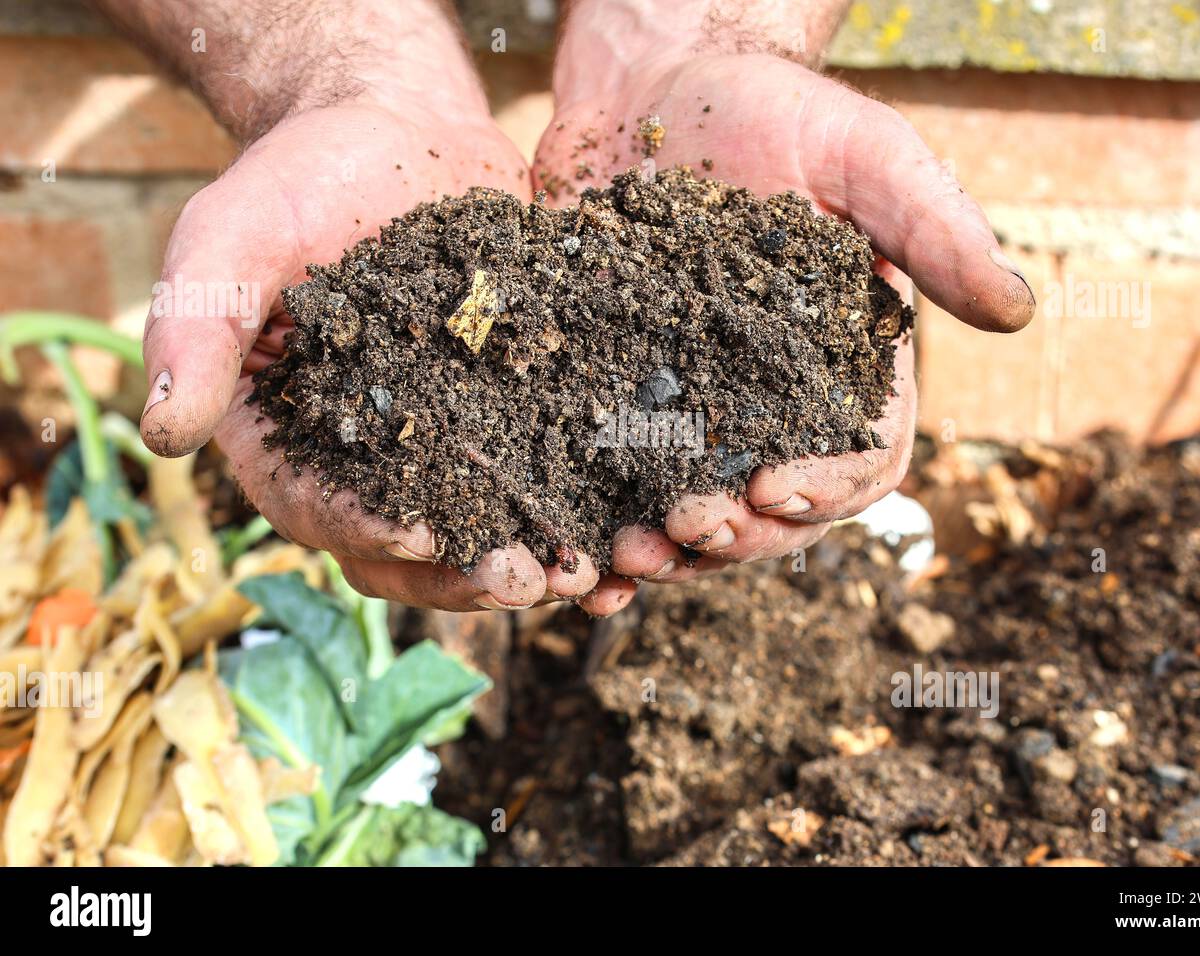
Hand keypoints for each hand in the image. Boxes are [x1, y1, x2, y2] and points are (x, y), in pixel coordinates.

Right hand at [123, 1, 629, 613]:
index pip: (321, 510)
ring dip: (541, 563)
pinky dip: (587, 510)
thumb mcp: (232, 238)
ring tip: (598, 571)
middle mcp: (371, 462)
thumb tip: (163, 434)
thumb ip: (197, 327)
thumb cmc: (299, 177)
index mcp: (292, 439)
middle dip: (473, 574)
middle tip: (534, 579)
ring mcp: (448, 445)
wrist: (398, 131)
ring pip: (488, 533)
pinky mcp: (516, 416)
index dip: (369, 530)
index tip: (424, 533)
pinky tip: (635, 526)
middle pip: (414, 550)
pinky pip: (549, 478)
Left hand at [535, 38, 1033, 584]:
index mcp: (846, 363)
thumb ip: (934, 229)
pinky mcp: (622, 393)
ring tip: (633, 552)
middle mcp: (775, 401)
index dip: (828, 488)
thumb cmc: (772, 109)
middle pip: (776, 507)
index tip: (775, 488)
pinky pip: (620, 476)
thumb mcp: (865, 155)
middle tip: (694, 525)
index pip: (862, 455)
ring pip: (698, 508)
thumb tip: (1018, 313)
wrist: (651, 84)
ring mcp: (696, 405)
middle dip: (741, 532)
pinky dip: (607, 517)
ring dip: (673, 546)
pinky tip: (583, 538)